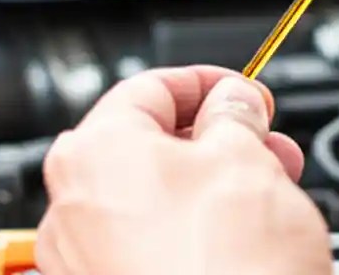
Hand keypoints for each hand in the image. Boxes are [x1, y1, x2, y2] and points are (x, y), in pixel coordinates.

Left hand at [35, 67, 332, 274]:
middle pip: (147, 146)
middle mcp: (72, 206)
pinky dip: (187, 230)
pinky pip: (144, 245)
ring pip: (149, 199)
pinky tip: (237, 236)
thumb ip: (235, 116)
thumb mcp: (247, 161)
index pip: (151, 88)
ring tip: (266, 192)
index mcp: (95, 152)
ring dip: (207, 185)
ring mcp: (83, 261)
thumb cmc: (229, 270)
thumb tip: (233, 101)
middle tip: (266, 142)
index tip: (245, 92)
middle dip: (215, 139)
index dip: (209, 83)